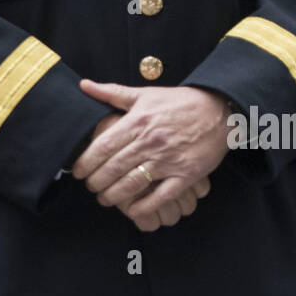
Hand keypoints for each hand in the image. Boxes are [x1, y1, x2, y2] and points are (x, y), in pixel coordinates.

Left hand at [71, 80, 229, 230]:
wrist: (218, 109)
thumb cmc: (178, 102)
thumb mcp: (144, 94)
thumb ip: (112, 92)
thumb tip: (84, 85)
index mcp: (137, 122)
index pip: (103, 146)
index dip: (86, 162)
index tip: (77, 171)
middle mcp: (150, 142)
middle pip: (114, 168)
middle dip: (96, 182)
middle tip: (90, 188)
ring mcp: (168, 160)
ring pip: (133, 184)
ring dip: (114, 196)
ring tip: (105, 199)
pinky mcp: (186, 174)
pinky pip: (161, 196)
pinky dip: (145, 206)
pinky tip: (133, 211)